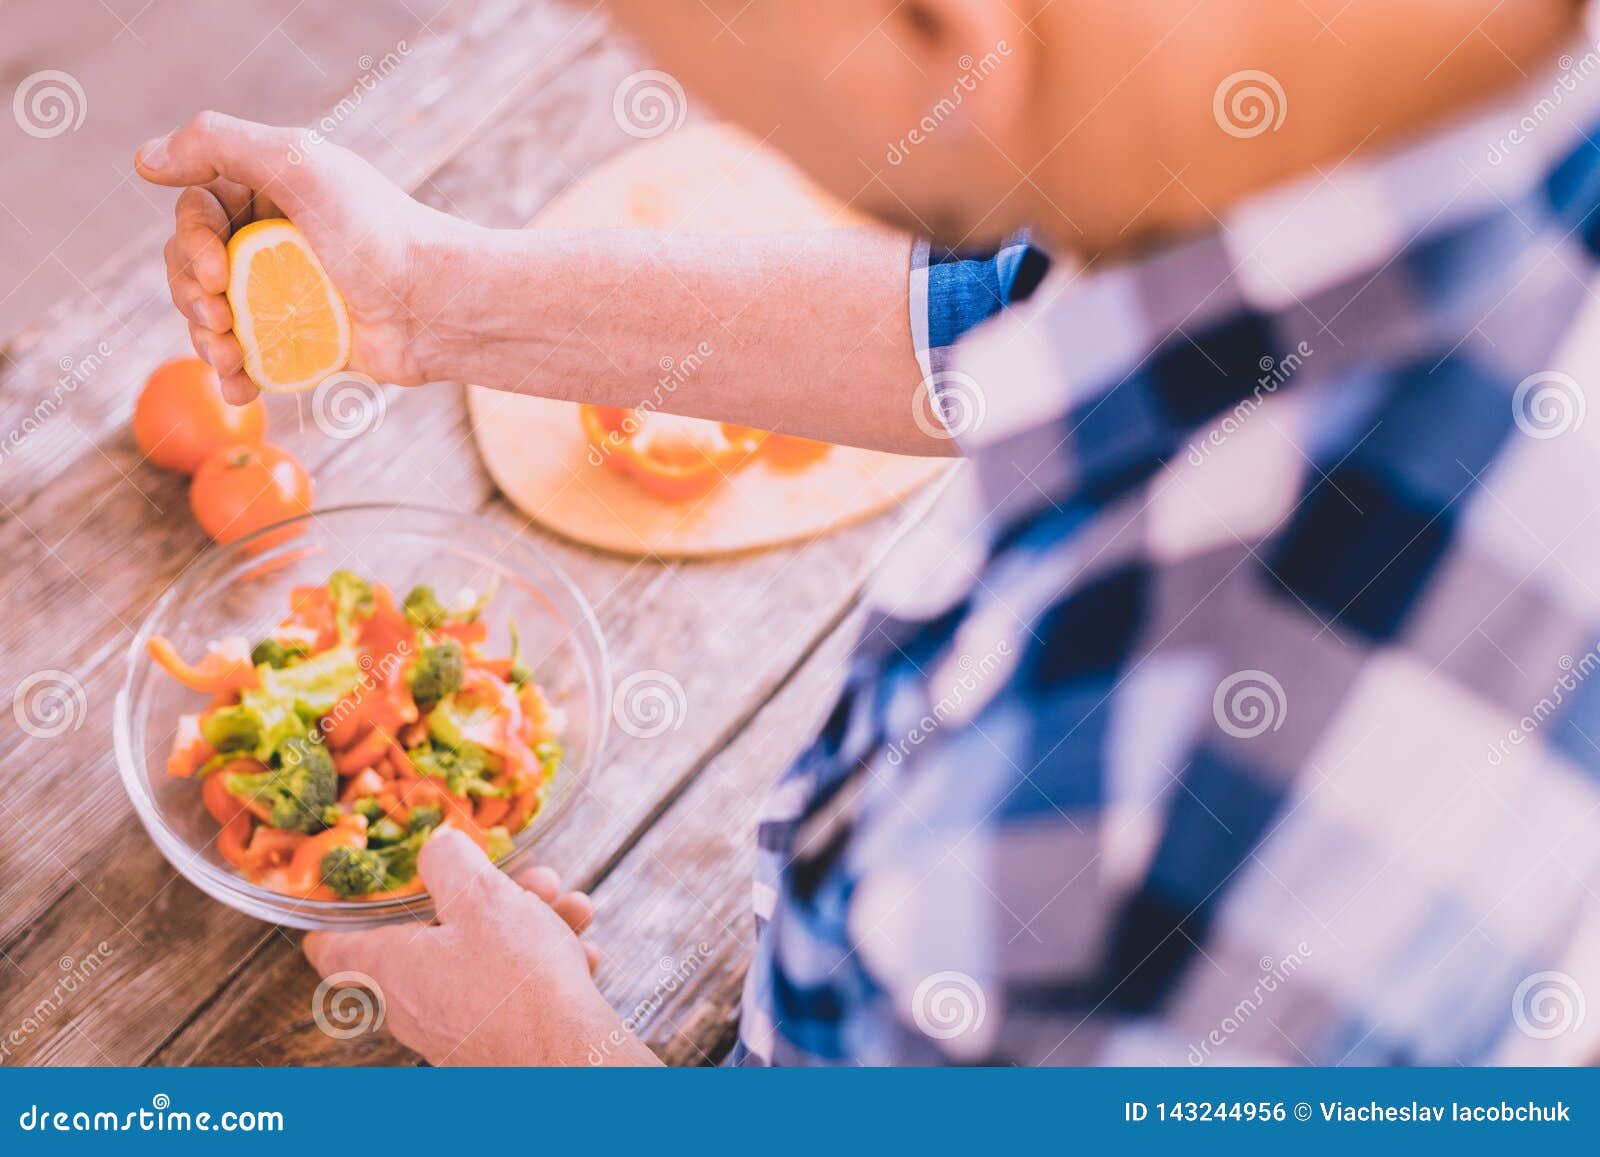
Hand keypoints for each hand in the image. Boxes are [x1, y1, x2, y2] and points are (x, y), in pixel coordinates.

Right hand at [136, 112, 470, 401]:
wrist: (436, 307)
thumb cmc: (375, 232)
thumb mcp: (298, 165)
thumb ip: (217, 144)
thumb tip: (144, 161)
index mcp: (271, 188)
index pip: (196, 208)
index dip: (191, 241)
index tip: (215, 270)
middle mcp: (275, 235)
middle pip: (192, 262)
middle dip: (190, 293)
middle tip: (219, 313)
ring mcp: (286, 289)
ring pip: (210, 312)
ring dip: (205, 336)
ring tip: (231, 357)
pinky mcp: (301, 338)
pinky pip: (245, 354)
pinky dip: (231, 371)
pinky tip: (239, 385)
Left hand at [303, 828, 658, 1066]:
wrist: (566, 1058)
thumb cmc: (516, 978)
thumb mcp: (482, 896)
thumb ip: (450, 860)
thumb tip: (437, 845)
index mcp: (391, 965)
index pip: (333, 946)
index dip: (336, 915)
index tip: (351, 891)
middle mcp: (412, 1003)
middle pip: (434, 937)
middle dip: (485, 900)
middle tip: (526, 880)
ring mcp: (451, 1027)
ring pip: (482, 959)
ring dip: (527, 926)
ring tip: (569, 908)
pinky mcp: (490, 1043)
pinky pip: (507, 993)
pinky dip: (541, 967)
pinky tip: (580, 953)